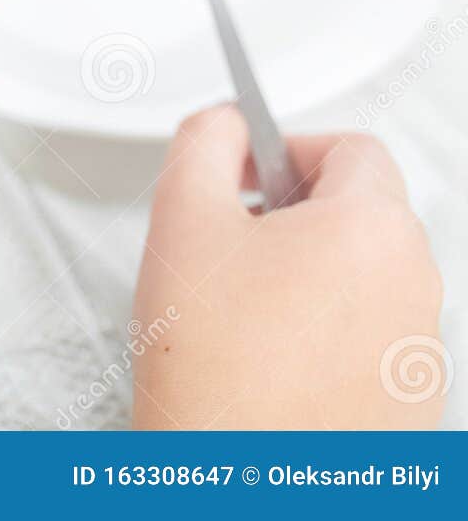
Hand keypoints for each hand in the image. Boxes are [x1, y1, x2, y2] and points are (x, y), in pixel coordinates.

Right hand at [132, 105, 445, 428]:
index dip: (285, 149)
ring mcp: (421, 351)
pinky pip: (372, 342)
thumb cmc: (210, 366)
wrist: (231, 480)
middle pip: (361, 213)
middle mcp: (415, 284)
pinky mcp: (411, 404)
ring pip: (365, 279)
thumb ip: (202, 142)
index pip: (350, 147)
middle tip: (230, 248)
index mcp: (373, 228)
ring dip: (308, 277)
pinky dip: (325, 338)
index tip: (245, 177)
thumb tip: (223, 122)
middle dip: (293, 216)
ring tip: (241, 316)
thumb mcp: (180, 220)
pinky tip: (268, 365)